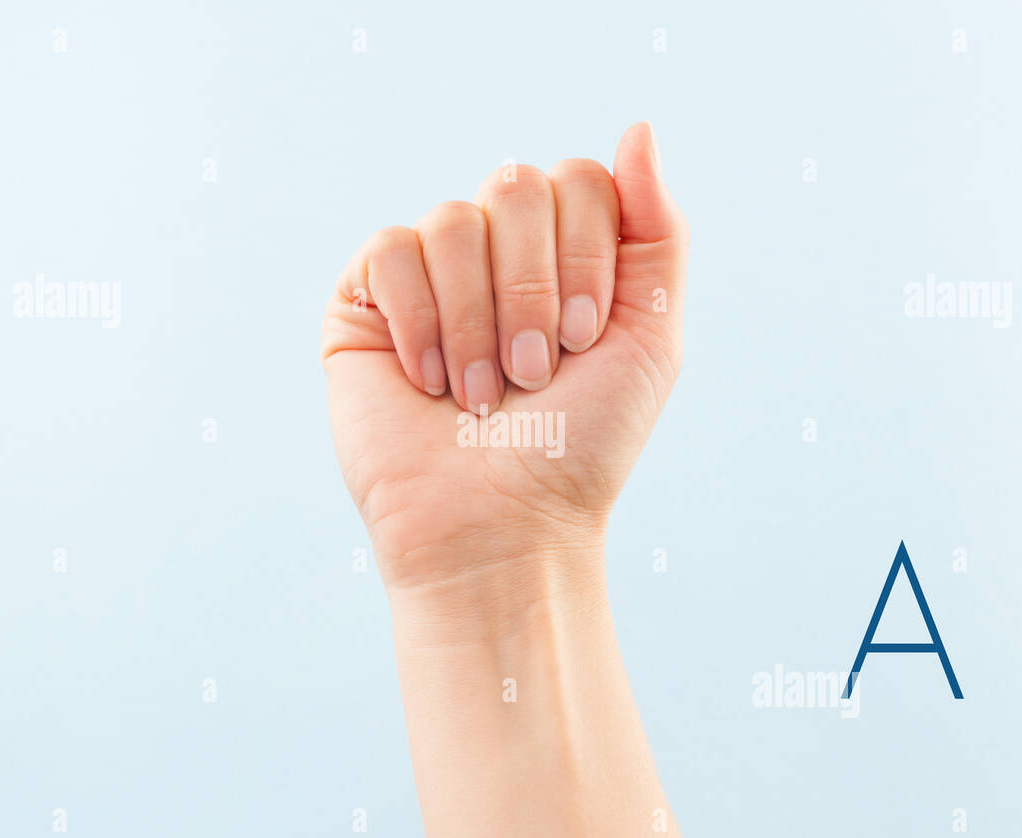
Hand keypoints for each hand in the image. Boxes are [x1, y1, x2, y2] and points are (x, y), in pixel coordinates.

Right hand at [322, 123, 687, 591]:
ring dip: (478, 320)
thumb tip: (638, 126)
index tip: (582, 341)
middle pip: (516, 185)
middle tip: (532, 372)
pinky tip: (428, 383)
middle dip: (534, 288)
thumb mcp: (651, 336)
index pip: (580, 179)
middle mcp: (496, 253)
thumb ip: (656, 229)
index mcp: (563, 254)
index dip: (584, 256)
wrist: (501, 526)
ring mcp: (430, 274)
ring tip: (480, 394)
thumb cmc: (580, 445)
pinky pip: (389, 250)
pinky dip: (421, 321)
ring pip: (454, 219)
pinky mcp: (365, 301)